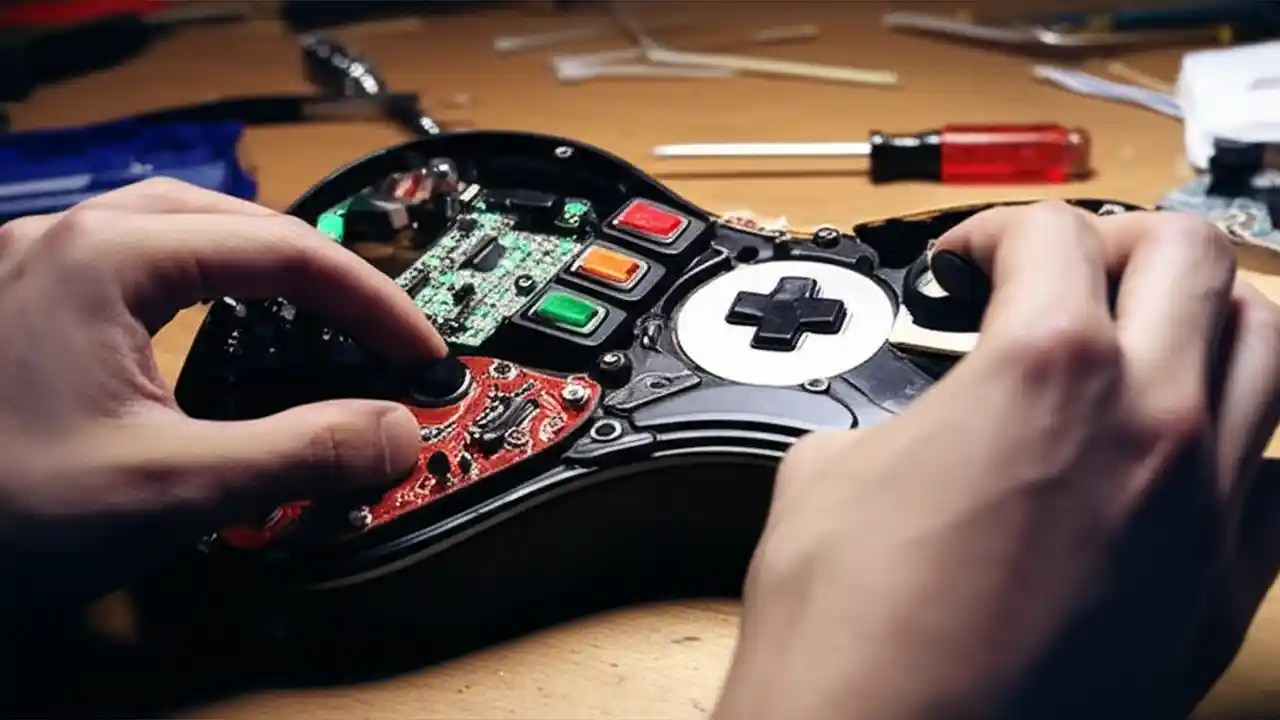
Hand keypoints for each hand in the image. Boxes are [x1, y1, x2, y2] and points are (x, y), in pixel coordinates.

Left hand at [0, 179, 444, 617]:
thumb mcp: (167, 490)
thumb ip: (298, 457)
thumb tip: (390, 433)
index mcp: (106, 261)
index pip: (286, 253)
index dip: (372, 303)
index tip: (418, 349)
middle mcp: (68, 243)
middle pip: (238, 219)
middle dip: (323, 271)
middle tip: (377, 327)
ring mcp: (39, 268)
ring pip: (186, 229)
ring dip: (265, 266)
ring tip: (317, 312)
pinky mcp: (26, 305)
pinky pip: (144, 261)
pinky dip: (210, 283)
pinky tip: (221, 321)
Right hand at [714, 202, 1279, 718]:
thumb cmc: (854, 642)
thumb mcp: (825, 474)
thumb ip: (896, 409)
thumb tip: (916, 413)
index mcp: (1043, 372)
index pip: (1050, 234)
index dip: (990, 232)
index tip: (967, 263)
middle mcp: (1149, 422)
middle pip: (1187, 254)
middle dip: (1113, 243)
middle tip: (1060, 275)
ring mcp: (1204, 505)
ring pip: (1265, 342)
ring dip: (1197, 315)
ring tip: (1137, 337)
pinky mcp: (1224, 586)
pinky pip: (1279, 472)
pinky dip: (1239, 436)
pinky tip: (1175, 452)